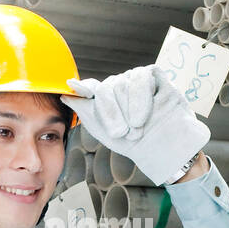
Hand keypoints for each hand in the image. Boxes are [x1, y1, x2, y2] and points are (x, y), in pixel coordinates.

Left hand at [61, 66, 209, 185]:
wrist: (163, 150)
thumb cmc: (134, 143)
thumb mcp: (104, 131)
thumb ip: (85, 111)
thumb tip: (65, 94)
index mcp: (105, 97)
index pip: (91, 88)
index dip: (82, 88)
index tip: (72, 87)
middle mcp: (119, 85)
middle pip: (107, 88)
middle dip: (112, 114)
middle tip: (120, 134)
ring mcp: (136, 80)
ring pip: (123, 84)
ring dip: (129, 111)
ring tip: (137, 130)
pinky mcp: (155, 77)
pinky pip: (143, 78)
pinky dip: (141, 98)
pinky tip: (143, 115)